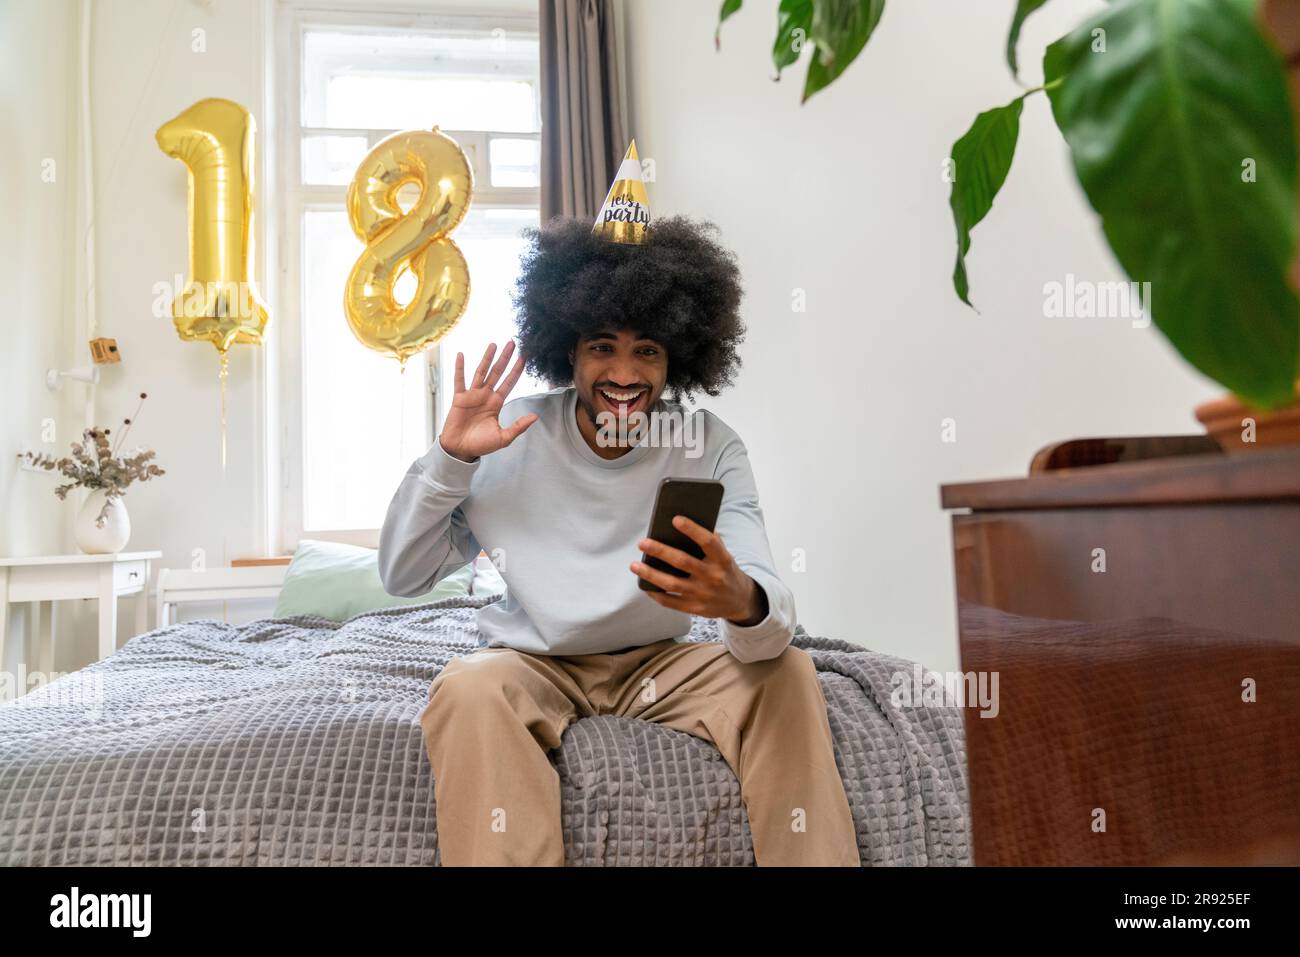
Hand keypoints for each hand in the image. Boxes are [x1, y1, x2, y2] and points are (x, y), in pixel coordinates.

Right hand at [438, 341, 537, 461]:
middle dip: (505, 358)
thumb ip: (518, 426)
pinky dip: (459, 368)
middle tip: (512, 343)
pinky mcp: (459, 398)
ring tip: (493, 344)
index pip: (509, 383)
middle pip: (497, 372)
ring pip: (481, 372)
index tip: (523, 357)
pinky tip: (461, 355)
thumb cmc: (481, 445)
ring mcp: (472, 395)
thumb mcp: (503, 438)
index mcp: (497, 403)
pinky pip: (459, 380)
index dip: (516, 370)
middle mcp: (486, 396)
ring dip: (487, 358)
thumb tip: (535, 416)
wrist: (461, 450)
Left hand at [630, 515, 767, 624]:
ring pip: (672, 583)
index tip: (675, 519)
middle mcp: (713, 577)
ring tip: (635, 565)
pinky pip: (670, 602)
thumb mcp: (724, 555)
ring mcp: (703, 594)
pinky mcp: (695, 608)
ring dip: (650, 574)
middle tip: (642, 543)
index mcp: (722, 559)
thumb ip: (709, 542)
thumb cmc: (725, 570)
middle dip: (660, 551)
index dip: (692, 529)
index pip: (708, 541)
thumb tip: (679, 527)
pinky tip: (645, 585)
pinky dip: (655, 593)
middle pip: (683, 562)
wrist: (740, 601)